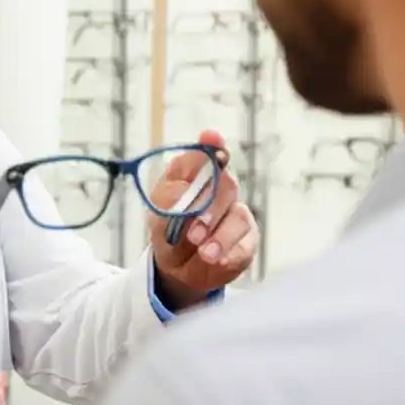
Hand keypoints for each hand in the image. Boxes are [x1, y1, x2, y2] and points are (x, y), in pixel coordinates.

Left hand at [147, 129, 258, 309]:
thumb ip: (171, 200)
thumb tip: (185, 192)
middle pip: (227, 185)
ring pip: (239, 217)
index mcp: (194, 176)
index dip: (212, 144)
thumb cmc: (167, 232)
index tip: (210, 136)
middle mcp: (220, 190)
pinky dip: (229, 253)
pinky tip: (214, 260)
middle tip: (193, 232)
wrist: (175, 268)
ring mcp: (236, 214)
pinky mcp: (247, 241)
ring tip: (202, 253)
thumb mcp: (158, 216)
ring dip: (219, 236)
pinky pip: (245, 245)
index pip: (208, 153)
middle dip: (210, 207)